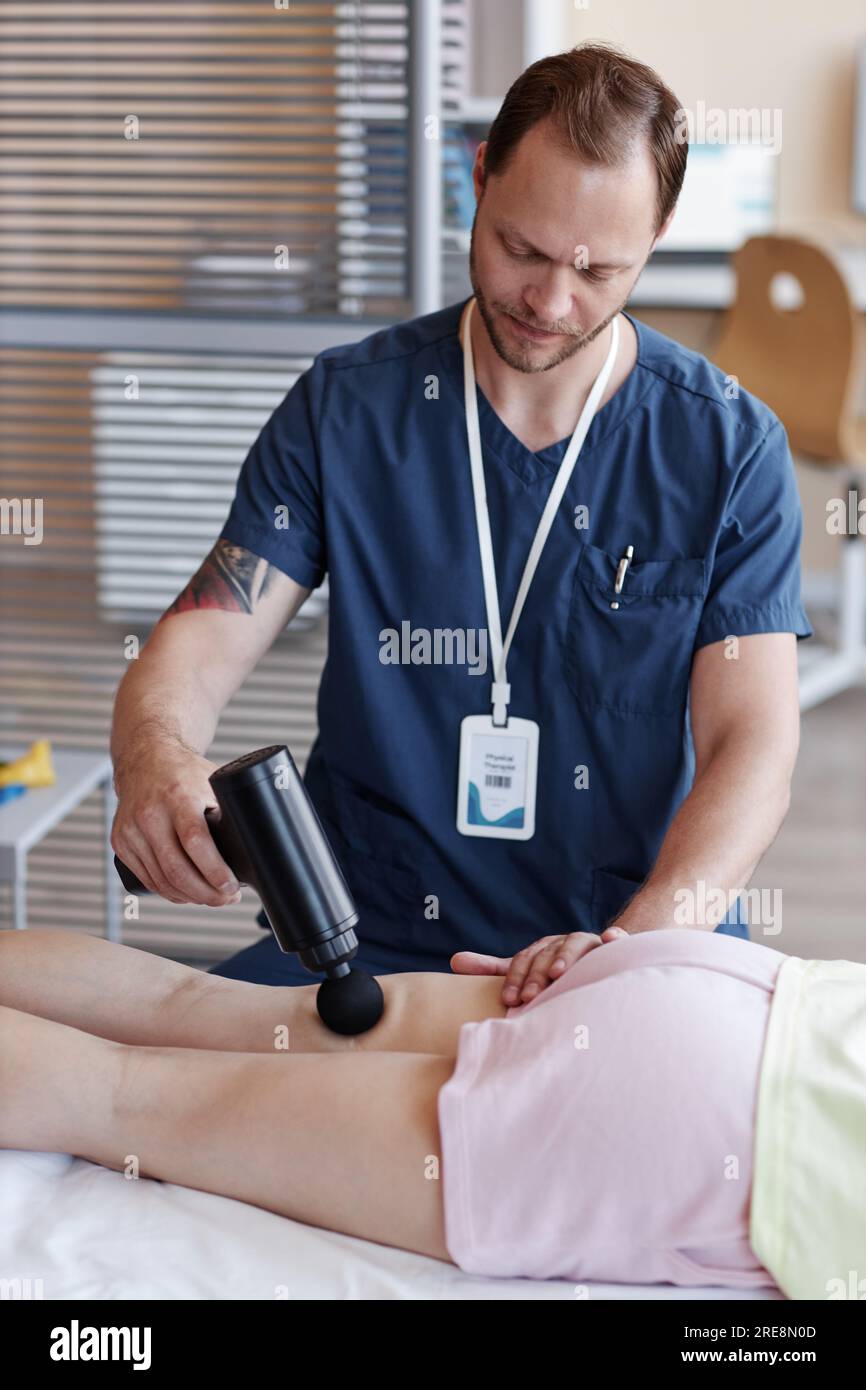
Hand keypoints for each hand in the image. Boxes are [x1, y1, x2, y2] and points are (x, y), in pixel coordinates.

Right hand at [111, 740, 241, 906]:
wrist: (144, 759)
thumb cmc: (184, 772)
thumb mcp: (211, 781)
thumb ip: (225, 811)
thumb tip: (252, 846)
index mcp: (178, 796)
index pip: (196, 842)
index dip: (215, 871)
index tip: (232, 887)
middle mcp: (150, 814)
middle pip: (177, 870)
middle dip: (207, 893)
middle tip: (228, 898)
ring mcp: (131, 830)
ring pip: (162, 880)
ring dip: (191, 897)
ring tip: (213, 897)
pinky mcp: (121, 842)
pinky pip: (148, 879)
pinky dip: (170, 892)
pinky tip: (187, 893)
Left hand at [450, 926, 628, 1006]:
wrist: (598, 962)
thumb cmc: (556, 974)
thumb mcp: (525, 972)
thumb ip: (493, 969)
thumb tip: (454, 961)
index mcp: (543, 949)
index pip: (525, 960)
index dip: (516, 978)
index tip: (510, 999)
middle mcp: (564, 943)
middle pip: (548, 954)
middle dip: (537, 975)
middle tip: (530, 997)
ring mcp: (590, 944)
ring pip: (577, 944)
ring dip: (567, 956)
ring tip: (558, 972)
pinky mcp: (616, 949)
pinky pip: (619, 940)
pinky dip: (616, 937)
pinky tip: (611, 938)